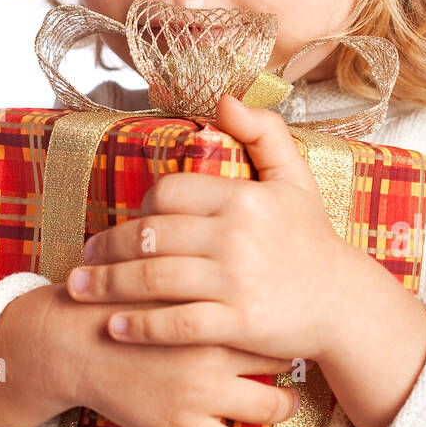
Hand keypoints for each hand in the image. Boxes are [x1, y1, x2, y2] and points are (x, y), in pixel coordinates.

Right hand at [48, 284, 300, 426]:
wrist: (73, 343)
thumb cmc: (120, 303)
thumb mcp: (165, 272)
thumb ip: (206, 266)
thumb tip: (246, 249)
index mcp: (212, 308)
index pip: (274, 316)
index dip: (288, 322)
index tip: (294, 325)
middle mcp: (214, 349)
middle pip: (282, 360)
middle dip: (293, 364)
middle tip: (296, 364)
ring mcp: (200, 392)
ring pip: (272, 408)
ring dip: (284, 408)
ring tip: (284, 405)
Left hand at [66, 93, 354, 364]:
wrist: (346, 304)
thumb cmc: (312, 240)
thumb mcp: (295, 177)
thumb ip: (264, 131)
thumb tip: (223, 99)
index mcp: (244, 197)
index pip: (168, 193)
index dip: (140, 206)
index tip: (128, 222)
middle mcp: (236, 235)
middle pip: (150, 235)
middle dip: (107, 248)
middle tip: (83, 256)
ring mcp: (236, 281)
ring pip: (153, 278)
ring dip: (107, 284)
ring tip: (79, 289)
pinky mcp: (238, 323)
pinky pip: (176, 324)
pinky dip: (139, 326)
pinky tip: (114, 328)